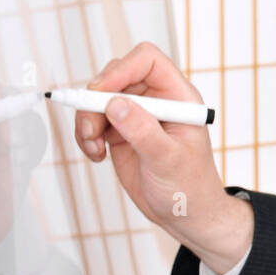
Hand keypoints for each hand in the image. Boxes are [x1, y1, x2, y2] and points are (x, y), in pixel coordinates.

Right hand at [73, 42, 251, 272]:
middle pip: (115, 77)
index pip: (148, 61)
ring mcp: (136, 116)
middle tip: (92, 129)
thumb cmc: (190, 186)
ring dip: (87, 121)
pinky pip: (92, 120)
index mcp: (178, 97)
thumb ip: (143, 130)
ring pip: (98, 99)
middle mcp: (157, 101)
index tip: (101, 92)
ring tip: (94, 148)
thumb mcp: (168, 159)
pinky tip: (96, 155)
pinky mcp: (120, 132)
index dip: (121, 69)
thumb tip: (116, 103)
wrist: (184, 213)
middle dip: (96, 100)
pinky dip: (86, 136)